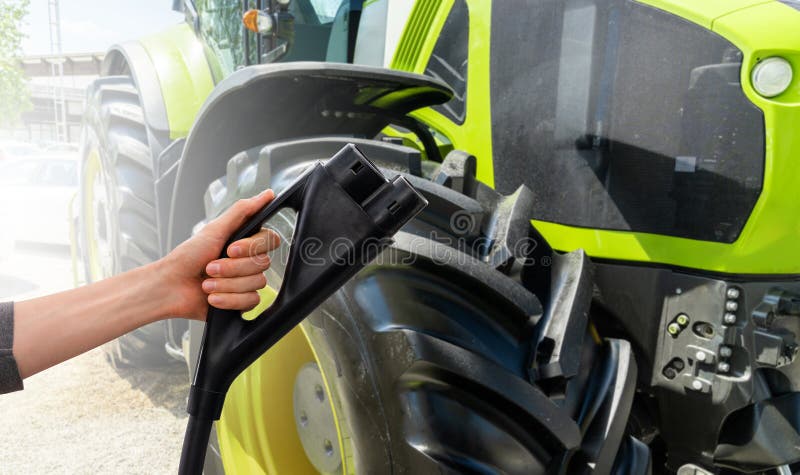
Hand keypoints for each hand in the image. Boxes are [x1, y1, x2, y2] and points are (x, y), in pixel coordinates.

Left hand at [158, 190, 280, 319]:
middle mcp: (248, 262)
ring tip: (207, 284)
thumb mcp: (215, 229)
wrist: (170, 287)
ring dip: (227, 284)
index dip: (252, 247)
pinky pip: (251, 301)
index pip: (270, 240)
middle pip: (263, 264)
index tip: (231, 249)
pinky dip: (229, 300)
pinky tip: (213, 298)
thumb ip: (243, 211)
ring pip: (257, 283)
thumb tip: (267, 194)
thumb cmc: (187, 258)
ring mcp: (246, 283)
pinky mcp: (242, 302)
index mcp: (244, 242)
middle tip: (210, 267)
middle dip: (232, 268)